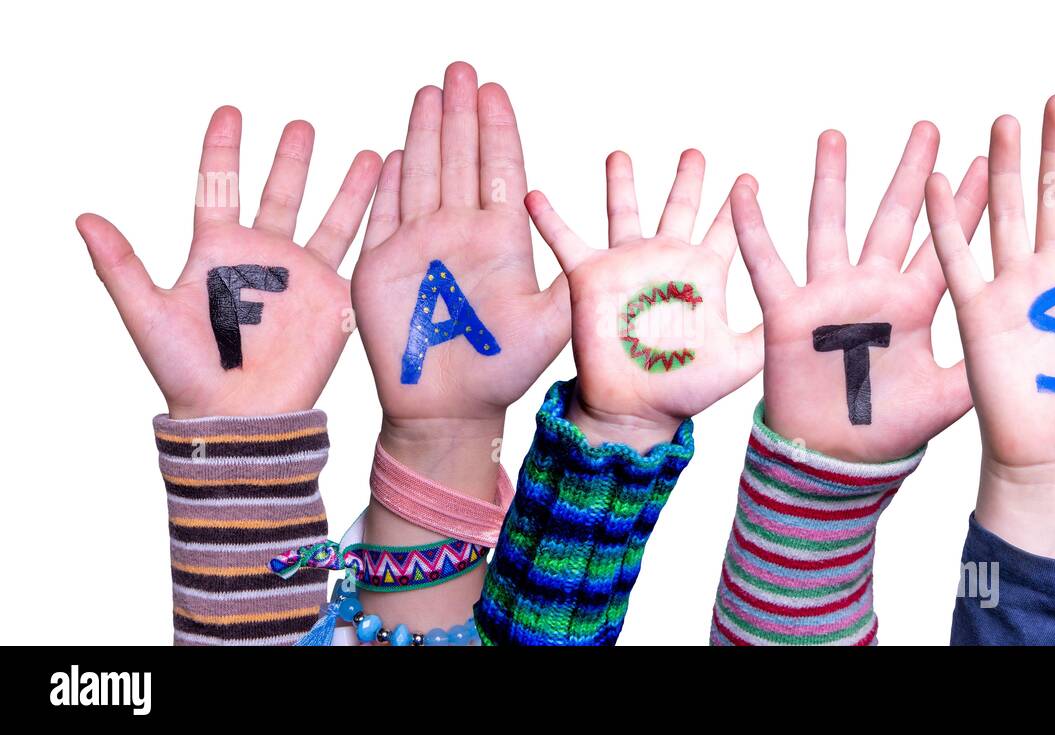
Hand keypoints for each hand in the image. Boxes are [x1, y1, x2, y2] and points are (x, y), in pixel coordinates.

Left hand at [77, 107, 380, 417]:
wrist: (240, 416)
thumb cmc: (188, 371)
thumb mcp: (148, 314)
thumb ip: (122, 265)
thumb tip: (84, 219)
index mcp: (219, 253)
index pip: (220, 188)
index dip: (223, 149)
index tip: (230, 112)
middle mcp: (262, 258)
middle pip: (280, 194)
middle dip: (292, 159)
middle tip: (301, 124)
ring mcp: (301, 277)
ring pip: (329, 219)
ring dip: (348, 187)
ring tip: (373, 153)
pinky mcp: (332, 299)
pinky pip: (358, 254)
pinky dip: (377, 223)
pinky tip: (393, 198)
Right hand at [352, 63, 569, 430]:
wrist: (450, 407)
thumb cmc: (502, 371)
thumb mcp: (549, 325)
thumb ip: (568, 286)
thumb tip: (595, 254)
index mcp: (501, 238)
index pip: (500, 168)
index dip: (497, 128)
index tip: (494, 89)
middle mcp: (461, 232)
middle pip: (460, 157)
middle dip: (460, 112)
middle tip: (461, 69)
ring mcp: (421, 244)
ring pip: (424, 173)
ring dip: (426, 131)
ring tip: (430, 91)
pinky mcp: (384, 265)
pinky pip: (385, 212)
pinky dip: (388, 181)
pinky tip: (395, 150)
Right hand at [526, 149, 762, 450]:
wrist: (636, 408)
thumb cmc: (687, 389)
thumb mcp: (741, 359)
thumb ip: (769, 330)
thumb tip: (805, 311)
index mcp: (704, 276)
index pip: (726, 229)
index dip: (737, 204)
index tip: (750, 176)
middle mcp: (667, 263)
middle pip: (679, 208)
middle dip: (687, 180)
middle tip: (695, 151)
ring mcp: (628, 266)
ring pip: (625, 211)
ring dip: (622, 183)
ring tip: (619, 154)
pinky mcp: (591, 278)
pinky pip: (566, 240)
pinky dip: (550, 217)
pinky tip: (533, 193)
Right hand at [730, 124, 987, 461]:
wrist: (834, 460)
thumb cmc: (891, 432)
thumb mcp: (950, 398)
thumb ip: (982, 364)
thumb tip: (1037, 345)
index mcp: (915, 305)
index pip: (946, 243)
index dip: (965, 205)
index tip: (987, 162)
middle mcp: (874, 290)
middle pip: (894, 218)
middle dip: (911, 173)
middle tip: (928, 127)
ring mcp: (830, 297)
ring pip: (830, 225)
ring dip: (832, 181)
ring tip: (834, 136)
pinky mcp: (788, 313)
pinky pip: (767, 263)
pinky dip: (753, 228)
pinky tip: (745, 189)